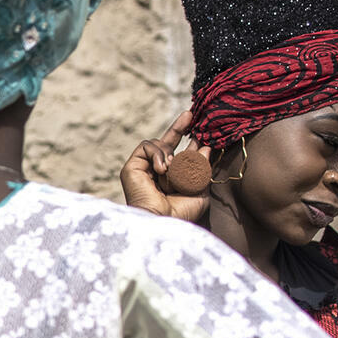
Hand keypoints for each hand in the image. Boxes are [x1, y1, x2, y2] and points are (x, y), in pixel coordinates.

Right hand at [119, 109, 209, 225]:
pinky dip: (157, 153)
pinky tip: (162, 169)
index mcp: (174, 178)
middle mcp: (158, 172)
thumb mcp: (200, 189)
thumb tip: (205, 148)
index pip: (183, 154)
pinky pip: (145, 146)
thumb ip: (202, 168)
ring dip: (168, 153)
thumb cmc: (181, 214)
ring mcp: (144, 169)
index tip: (202, 130)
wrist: (162, 222)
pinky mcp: (132, 168)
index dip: (191, 141)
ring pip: (157, 144)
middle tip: (190, 115)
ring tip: (171, 169)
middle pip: (167, 142)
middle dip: (178, 127)